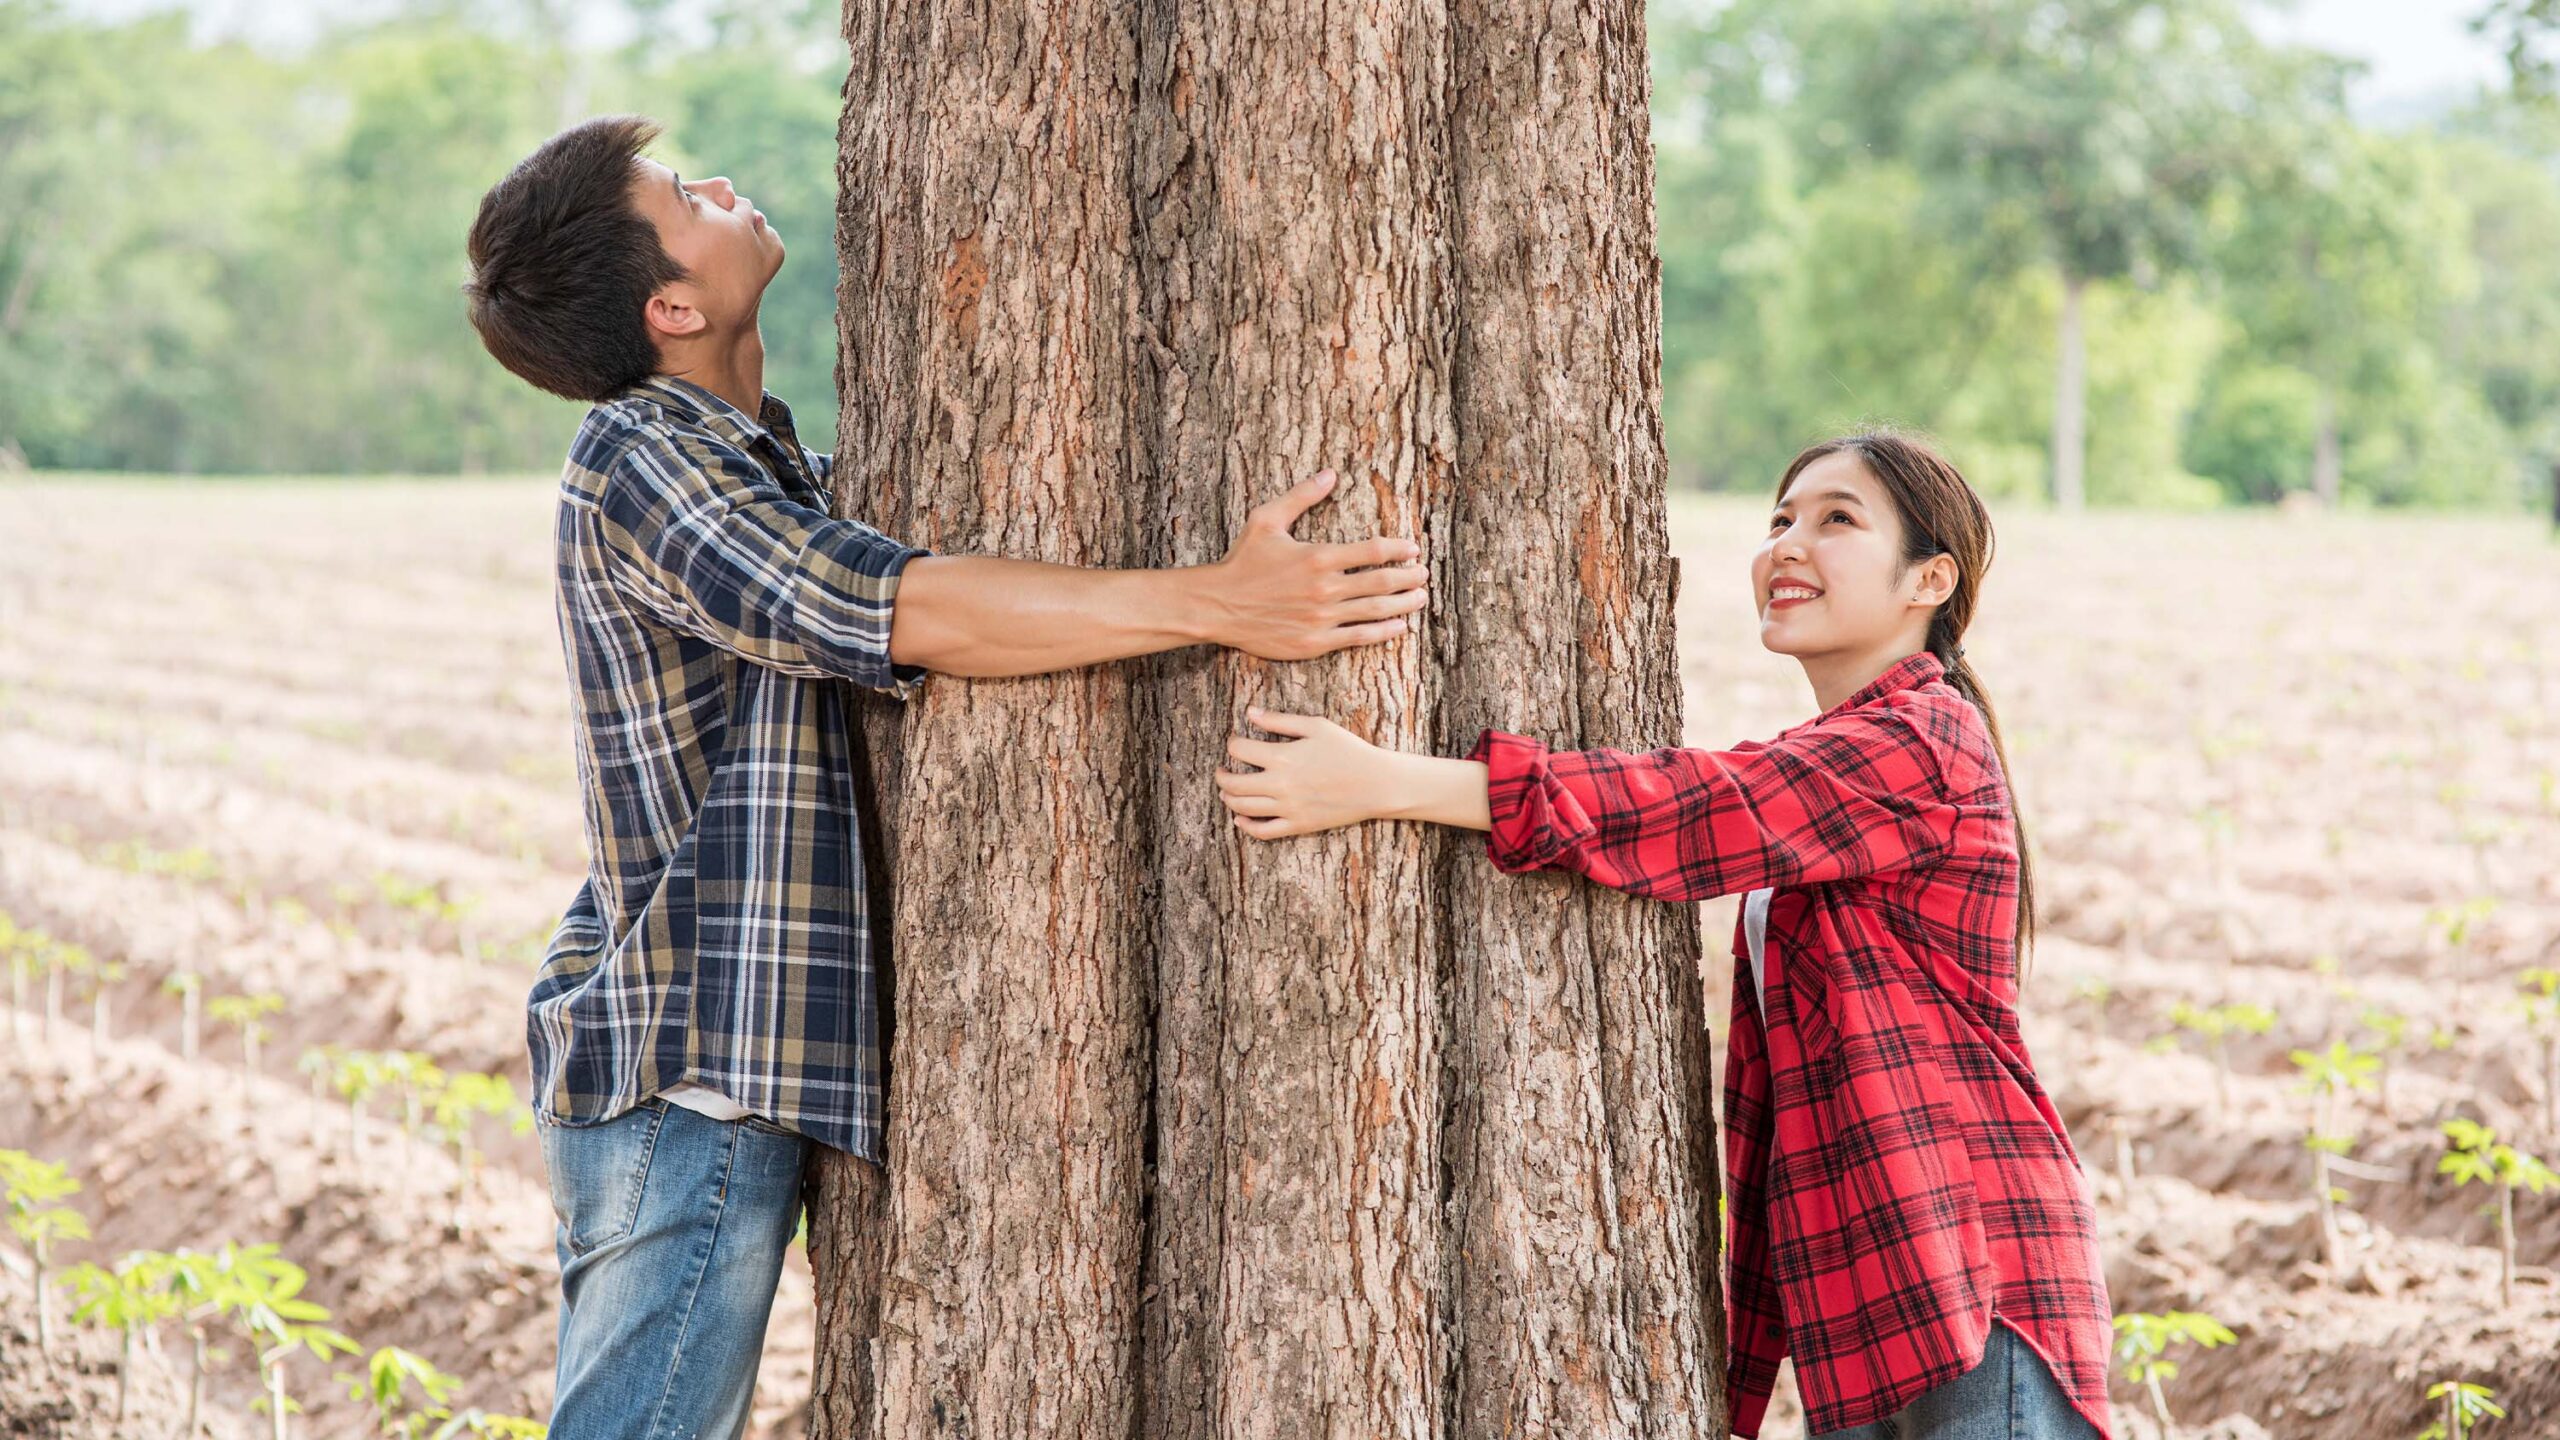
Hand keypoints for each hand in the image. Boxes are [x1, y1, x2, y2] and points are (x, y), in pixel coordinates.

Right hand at [1200, 470, 1428, 660]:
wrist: (1217, 606)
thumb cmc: (1242, 561)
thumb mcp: (1266, 519)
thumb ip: (1301, 496)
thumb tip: (1330, 473)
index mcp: (1318, 556)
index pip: (1373, 551)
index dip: (1399, 550)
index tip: (1413, 550)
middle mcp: (1325, 588)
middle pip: (1382, 581)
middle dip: (1410, 577)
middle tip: (1424, 574)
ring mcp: (1322, 618)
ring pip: (1376, 611)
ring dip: (1404, 604)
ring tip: (1420, 598)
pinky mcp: (1315, 642)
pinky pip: (1358, 637)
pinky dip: (1383, 632)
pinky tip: (1399, 626)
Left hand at [1216, 706, 1397, 838]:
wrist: (1377, 784)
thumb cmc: (1349, 750)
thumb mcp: (1316, 726)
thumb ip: (1280, 720)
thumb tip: (1250, 713)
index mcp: (1283, 757)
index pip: (1240, 750)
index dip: (1233, 744)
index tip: (1236, 742)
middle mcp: (1280, 785)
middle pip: (1234, 783)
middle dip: (1221, 775)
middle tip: (1221, 770)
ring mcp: (1288, 808)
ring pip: (1243, 808)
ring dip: (1228, 798)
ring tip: (1227, 791)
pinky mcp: (1298, 826)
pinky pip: (1262, 831)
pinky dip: (1246, 826)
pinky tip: (1240, 819)